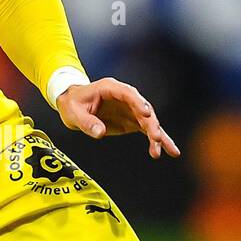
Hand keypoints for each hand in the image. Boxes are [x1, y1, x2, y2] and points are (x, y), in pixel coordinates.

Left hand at [56, 78, 179, 159]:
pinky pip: (146, 130)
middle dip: (151, 124)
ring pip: (149, 121)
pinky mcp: (131, 121)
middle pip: (143, 109)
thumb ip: (87, 122)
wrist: (73, 105)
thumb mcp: (74, 113)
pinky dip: (156, 141)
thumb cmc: (73, 104)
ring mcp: (130, 109)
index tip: (146, 114)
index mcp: (111, 88)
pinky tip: (167, 151)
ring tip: (167, 151)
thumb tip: (100, 132)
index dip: (138, 103)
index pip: (128, 93)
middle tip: (157, 138)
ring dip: (158, 135)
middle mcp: (125, 97)